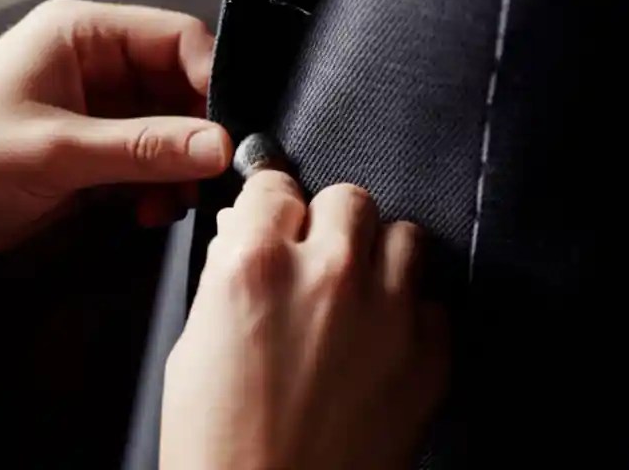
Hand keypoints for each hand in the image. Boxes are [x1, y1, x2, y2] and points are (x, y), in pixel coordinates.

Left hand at [0, 0, 231, 277]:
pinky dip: (158, 186)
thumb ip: (143, 147)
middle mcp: (94, 64)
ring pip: (171, 128)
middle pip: (181, 85)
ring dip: (180, 166)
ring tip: (173, 202)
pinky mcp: (90, 152)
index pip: (177, 37)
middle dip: (200, 132)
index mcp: (81, 34)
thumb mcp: (57, 153)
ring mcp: (94, 110)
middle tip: (214, 176)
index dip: (212, 79)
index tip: (231, 129)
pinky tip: (148, 212)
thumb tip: (220, 145)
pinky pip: (148, 160)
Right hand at [161, 172, 449, 469]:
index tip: (277, 217)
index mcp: (255, 267)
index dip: (273, 205)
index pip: (275, 186)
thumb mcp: (193, 348)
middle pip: (348, 198)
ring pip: (404, 236)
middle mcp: (327, 277)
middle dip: (329, 224)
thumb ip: (227, 278)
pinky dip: (411, 313)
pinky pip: (434, 301)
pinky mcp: (429, 356)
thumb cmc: (223, 451)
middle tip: (316, 260)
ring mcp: (387, 314)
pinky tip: (383, 340)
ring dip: (379, 257)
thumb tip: (246, 239)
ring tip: (358, 293)